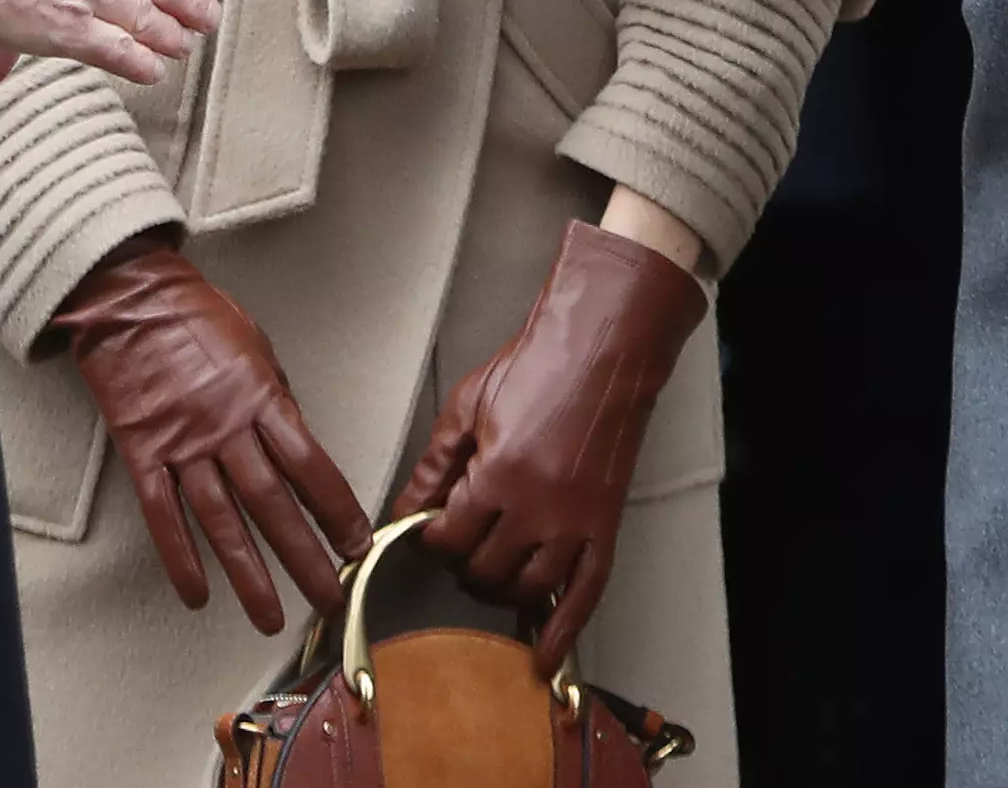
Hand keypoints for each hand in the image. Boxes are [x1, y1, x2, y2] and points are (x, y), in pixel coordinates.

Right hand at [58, 239, 373, 635]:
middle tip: (329, 599)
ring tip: (269, 618)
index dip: (337, 511)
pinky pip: (163, 515)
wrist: (126, 295)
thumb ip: (275, 398)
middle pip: (272, 505)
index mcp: (259, 397)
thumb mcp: (255, 343)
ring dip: (249, 575)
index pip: (310, 466)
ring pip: (221, 522)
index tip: (357, 545)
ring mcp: (181, 444)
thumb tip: (296, 445)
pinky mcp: (142, 452)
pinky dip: (179, 557)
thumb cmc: (195, 312)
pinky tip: (196, 594)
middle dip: (305, 558)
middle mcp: (224, 427)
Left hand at [393, 216, 710, 674]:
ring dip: (502, 588)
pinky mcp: (604, 528)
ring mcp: (576, 524)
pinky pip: (585, 595)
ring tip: (489, 571)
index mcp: (498, 477)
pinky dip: (564, 629)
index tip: (428, 531)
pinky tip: (546, 653)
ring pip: (529, 587)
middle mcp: (539, 510)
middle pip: (486, 569)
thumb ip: (434, 467)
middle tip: (458, 545)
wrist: (599, 353)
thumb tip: (403, 510)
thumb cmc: (534, 368)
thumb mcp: (466, 408)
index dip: (432, 539)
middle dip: (464, 563)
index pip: (450, 538)